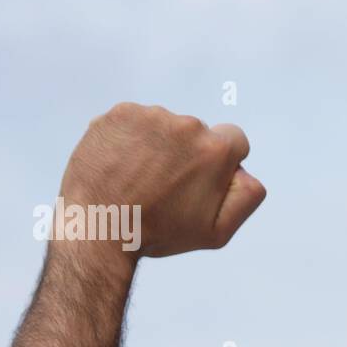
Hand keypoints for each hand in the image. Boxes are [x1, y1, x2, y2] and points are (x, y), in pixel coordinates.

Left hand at [54, 102, 265, 258]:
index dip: (220, 163)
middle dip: (186, 155)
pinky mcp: (120, 114)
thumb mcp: (217, 232)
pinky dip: (129, 140)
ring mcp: (151, 116)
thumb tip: (245, 171)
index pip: (234, 140)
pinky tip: (121, 167)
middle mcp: (187, 125)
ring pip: (164, 127)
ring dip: (156, 147)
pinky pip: (134, 122)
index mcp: (216, 150)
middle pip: (197, 133)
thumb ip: (247, 197)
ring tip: (138, 179)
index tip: (198, 182)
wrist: (100, 225)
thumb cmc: (159, 232)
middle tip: (164, 188)